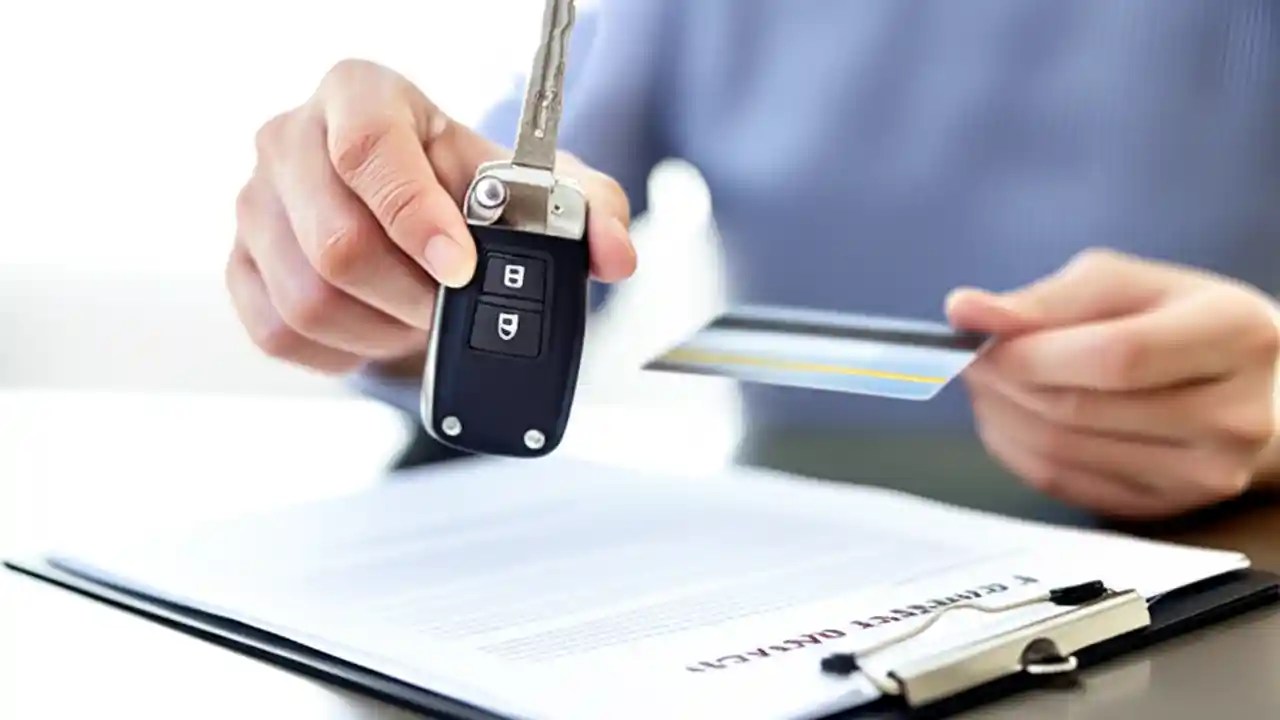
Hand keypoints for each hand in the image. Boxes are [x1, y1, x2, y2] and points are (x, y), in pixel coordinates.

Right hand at [227, 59, 636, 376]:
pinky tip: (378, 328)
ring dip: (381, 330)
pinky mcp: (239, 263)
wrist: (419, 213)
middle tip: (452, 305)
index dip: (416, 218)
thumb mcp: (542, 188)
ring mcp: (254, 203)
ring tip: (420, 316)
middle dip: (411, 296)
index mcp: (361, 93)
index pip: (367, 150)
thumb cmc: (472, 189)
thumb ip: (592, 210)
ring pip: (308, 298)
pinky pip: (280, 332)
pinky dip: (343, 350)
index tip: (462, 268)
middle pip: (335, 243)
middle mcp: (291, 137)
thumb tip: (614, 256)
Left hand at [947, 248, 1279, 519]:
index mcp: (1235, 333)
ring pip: (1061, 452)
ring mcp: (1206, 473)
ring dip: (1001, 415)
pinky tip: (1012, 417)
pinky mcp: (1167, 507)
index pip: (1117, 356)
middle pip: (1080, 409)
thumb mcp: (1125, 285)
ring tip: (990, 383)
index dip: (1031, 352)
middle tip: (970, 357)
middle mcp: (1234, 414)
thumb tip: (966, 310)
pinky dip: (1016, 448)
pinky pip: (1062, 483)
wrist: (1250, 387)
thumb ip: (1046, 299)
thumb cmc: (1180, 322)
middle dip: (1004, 382)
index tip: (977, 339)